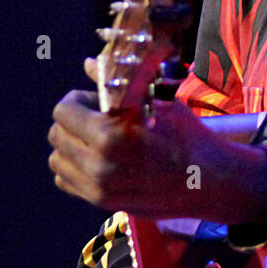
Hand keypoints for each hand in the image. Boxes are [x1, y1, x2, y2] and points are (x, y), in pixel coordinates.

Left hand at [47, 63, 266, 221]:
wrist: (210, 183)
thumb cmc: (187, 138)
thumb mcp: (158, 104)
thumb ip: (118, 85)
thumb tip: (88, 63)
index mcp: (111, 136)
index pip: (63, 112)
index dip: (77, 100)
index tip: (94, 100)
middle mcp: (99, 165)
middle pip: (57, 135)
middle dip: (73, 121)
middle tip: (96, 118)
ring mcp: (99, 188)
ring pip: (56, 160)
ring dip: (70, 146)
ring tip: (96, 140)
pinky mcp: (103, 203)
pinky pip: (66, 182)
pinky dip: (74, 168)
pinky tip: (97, 160)